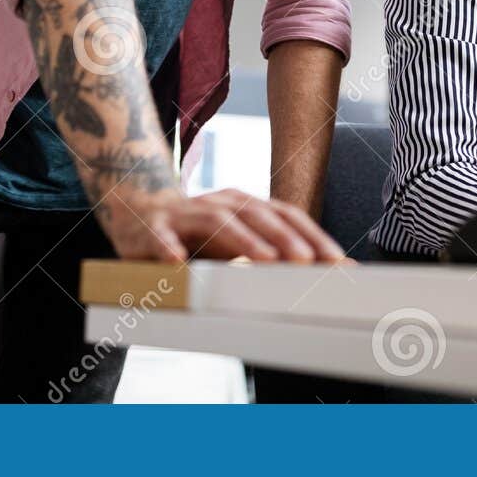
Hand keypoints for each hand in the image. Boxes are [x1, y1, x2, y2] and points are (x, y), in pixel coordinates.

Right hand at [95, 187, 346, 263]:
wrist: (139, 213)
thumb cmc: (198, 234)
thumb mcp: (236, 241)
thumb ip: (270, 251)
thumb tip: (318, 274)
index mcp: (245, 205)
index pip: (286, 215)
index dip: (313, 235)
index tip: (338, 261)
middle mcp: (220, 203)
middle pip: (257, 215)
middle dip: (284, 237)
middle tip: (307, 261)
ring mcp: (187, 213)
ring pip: (217, 221)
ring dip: (243, 240)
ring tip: (264, 258)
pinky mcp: (154, 227)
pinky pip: (161, 236)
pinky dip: (169, 247)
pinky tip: (178, 261)